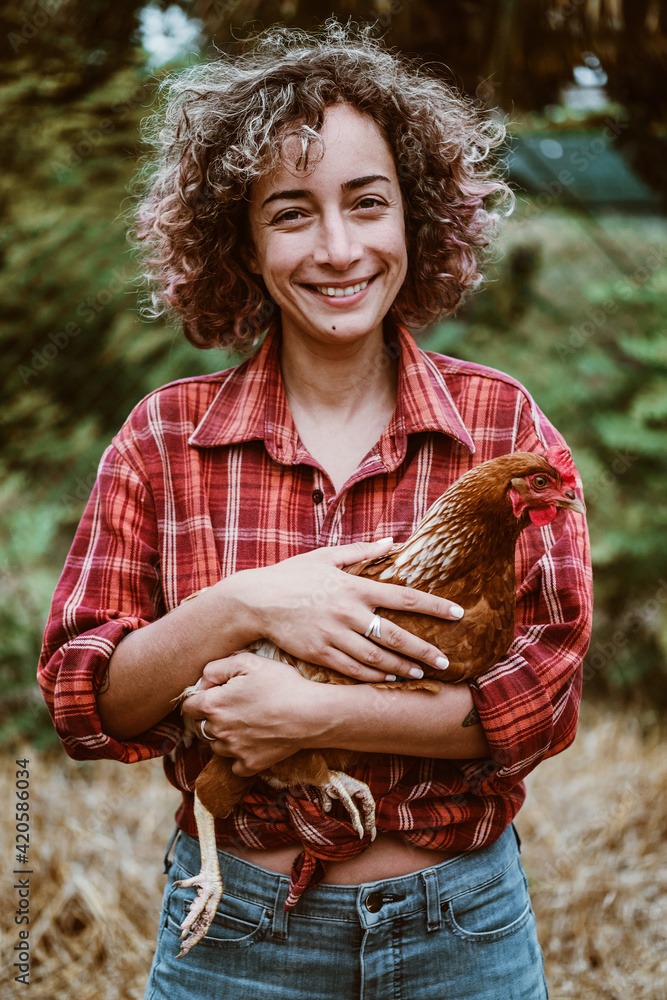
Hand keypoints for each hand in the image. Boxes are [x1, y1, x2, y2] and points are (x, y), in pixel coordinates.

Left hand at [181, 652, 316, 774]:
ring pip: (217, 745)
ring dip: (224, 736)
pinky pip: (235, 765)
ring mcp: (234, 750)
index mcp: (214, 705)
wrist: (310, 714)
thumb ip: (216, 668)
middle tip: (234, 706)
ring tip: (246, 723)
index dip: (198, 698)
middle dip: (211, 716)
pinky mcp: (250, 764)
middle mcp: (218, 730)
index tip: (212, 693)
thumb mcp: (248, 662)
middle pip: (201, 726)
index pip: (188, 706)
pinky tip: (253, 742)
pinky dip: (240, 756)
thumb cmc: (281, 684)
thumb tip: (202, 682)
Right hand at [221, 538, 463, 683]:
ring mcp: (334, 636)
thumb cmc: (291, 575)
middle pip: (397, 636)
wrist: (255, 601)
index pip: (404, 598)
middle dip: (425, 650)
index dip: (434, 606)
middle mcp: (349, 613)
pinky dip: (374, 677)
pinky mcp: (320, 654)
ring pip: (377, 658)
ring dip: (402, 668)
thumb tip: (393, 541)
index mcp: (354, 587)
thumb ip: (362, 551)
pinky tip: (389, 680)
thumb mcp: (326, 556)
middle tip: (445, 662)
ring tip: (421, 675)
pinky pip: (353, 670)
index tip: (457, 614)